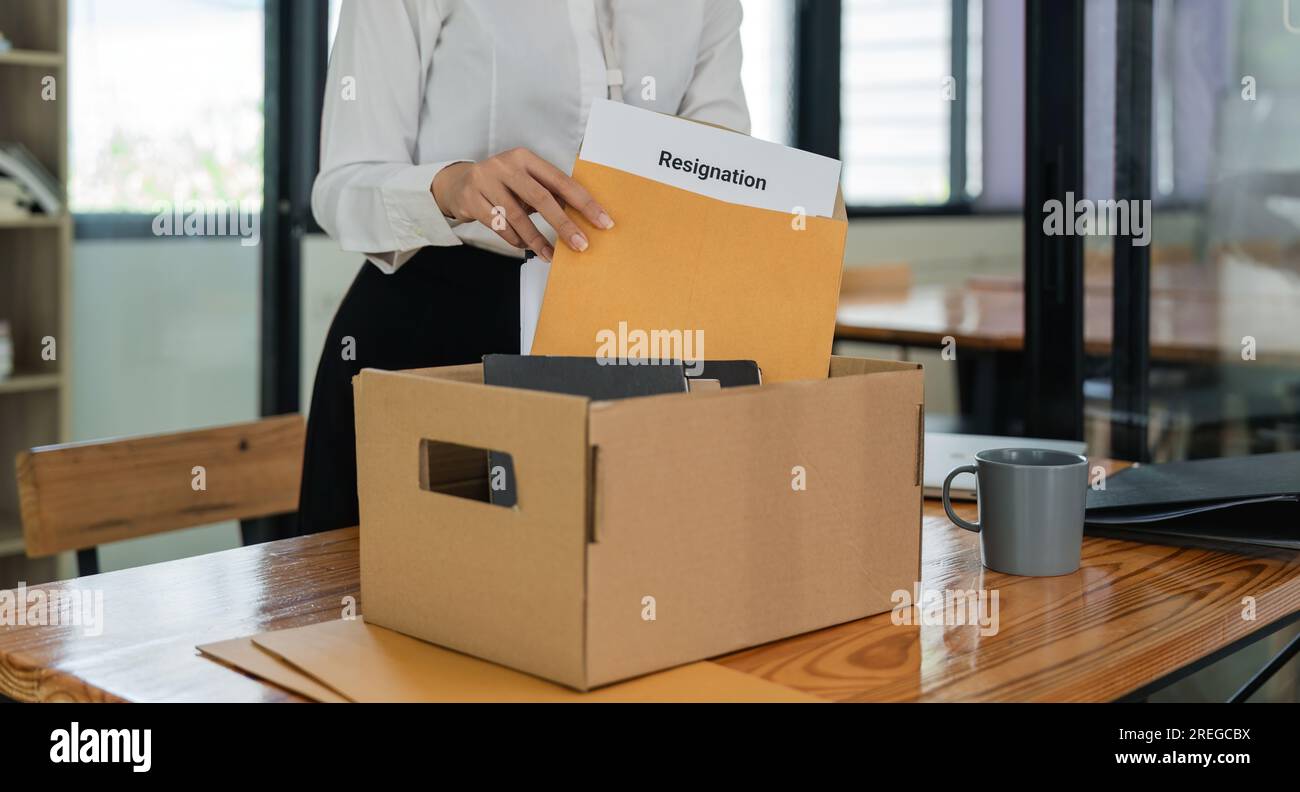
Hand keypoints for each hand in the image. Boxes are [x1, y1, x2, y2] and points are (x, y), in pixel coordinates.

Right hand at [431, 148, 613, 261]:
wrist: (458, 184)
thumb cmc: (503, 185)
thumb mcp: (525, 182)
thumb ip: (548, 193)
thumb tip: (580, 218)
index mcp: (526, 158)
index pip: (561, 181)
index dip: (584, 202)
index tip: (603, 222)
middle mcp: (506, 165)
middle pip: (542, 198)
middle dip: (564, 225)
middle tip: (581, 245)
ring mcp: (486, 181)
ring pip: (517, 217)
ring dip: (537, 240)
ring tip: (551, 256)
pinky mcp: (471, 199)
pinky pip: (499, 226)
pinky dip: (515, 239)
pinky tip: (524, 246)